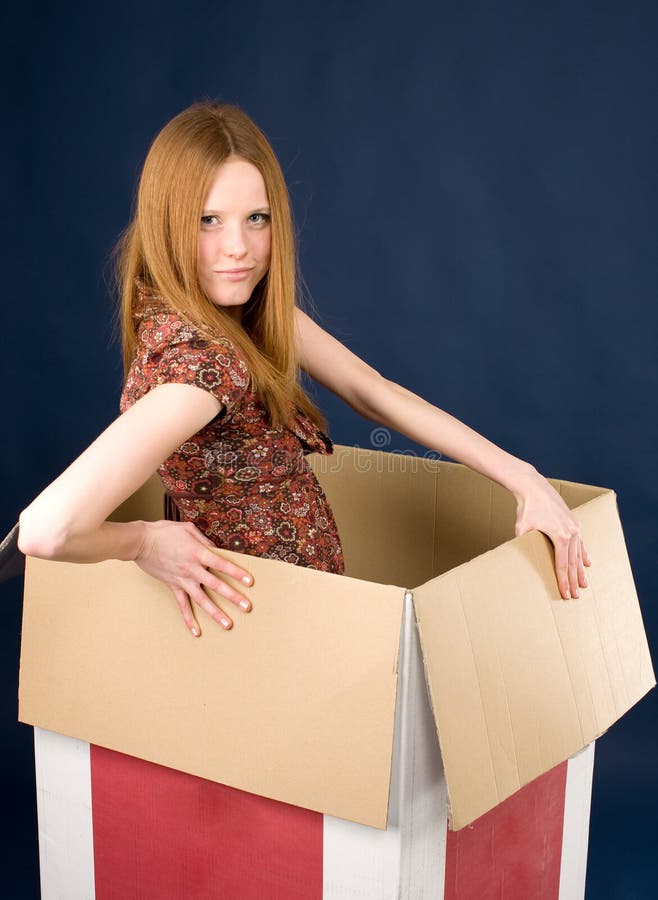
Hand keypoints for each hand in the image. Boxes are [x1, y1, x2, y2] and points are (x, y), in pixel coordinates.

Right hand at [134, 520, 252, 635]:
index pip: (222, 564)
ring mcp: (182, 580)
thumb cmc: (164, 531)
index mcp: (198, 553)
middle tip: (247, 607)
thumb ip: (204, 539)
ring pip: (201, 600)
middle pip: (216, 585)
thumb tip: (216, 549)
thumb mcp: (188, 528)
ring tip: (228, 625)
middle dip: (232, 596)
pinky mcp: (173, 586)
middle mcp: (192, 569)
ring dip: (215, 613)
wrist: (141, 542)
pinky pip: (182, 605)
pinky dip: (188, 619)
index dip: (236, 573)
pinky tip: (196, 631)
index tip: (249, 582)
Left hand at [513, 469, 591, 599]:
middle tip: (575, 596)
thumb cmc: (526, 508)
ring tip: (584, 584)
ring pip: (579, 554)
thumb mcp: (521, 529)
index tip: (566, 594)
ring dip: (581, 570)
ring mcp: (575, 527)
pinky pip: (581, 542)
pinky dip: (584, 553)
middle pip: (573, 563)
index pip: (562, 565)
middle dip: (573, 581)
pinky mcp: (573, 522)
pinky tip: (587, 563)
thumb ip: (523, 544)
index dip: (563, 582)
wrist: (534, 487)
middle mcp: (572, 533)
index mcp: (561, 537)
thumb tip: (517, 557)